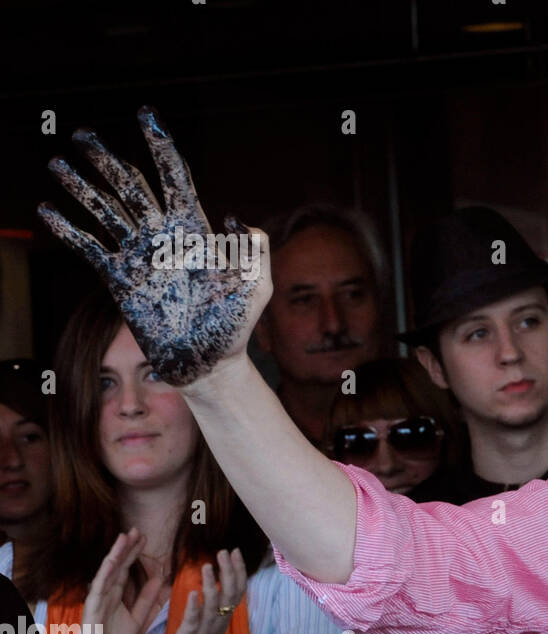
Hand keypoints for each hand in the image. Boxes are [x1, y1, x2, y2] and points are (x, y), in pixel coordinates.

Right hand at [37, 107, 270, 386]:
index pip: (175, 179)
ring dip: (81, 187)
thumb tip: (238, 220)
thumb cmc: (236, 324)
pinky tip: (48, 211)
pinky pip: (90, 248)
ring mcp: (140, 256)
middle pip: (131, 187)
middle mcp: (163, 236)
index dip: (161, 148)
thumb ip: (254, 251)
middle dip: (108, 160)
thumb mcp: (257, 285)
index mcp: (195, 230)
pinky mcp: (120, 279)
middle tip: (83, 133)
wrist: (209, 361)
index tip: (147, 116)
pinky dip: (69, 230)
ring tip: (57, 162)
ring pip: (105, 211)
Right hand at [79, 529, 165, 633]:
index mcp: (116, 596)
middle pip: (117, 566)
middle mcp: (106, 595)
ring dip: (115, 554)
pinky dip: (104, 574)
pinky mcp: (92, 610)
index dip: (135, 554)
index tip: (145, 537)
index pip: (126, 570)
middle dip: (126, 548)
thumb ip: (148, 599)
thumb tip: (159, 581)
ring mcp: (97, 601)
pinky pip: (98, 589)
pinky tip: (111, 561)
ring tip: (124, 537)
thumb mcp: (139, 618)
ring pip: (107, 573)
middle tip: (136, 529)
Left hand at [163, 549, 246, 633]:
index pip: (238, 588)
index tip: (235, 551)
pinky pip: (194, 619)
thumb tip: (220, 579)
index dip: (238, 569)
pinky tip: (193, 592)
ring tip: (207, 565)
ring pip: (213, 603)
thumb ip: (218, 601)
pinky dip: (195, 606)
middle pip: (230, 592)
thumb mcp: (215, 619)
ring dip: (211, 583)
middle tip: (224, 552)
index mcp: (225, 613)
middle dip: (228, 571)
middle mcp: (219, 618)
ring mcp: (206, 627)